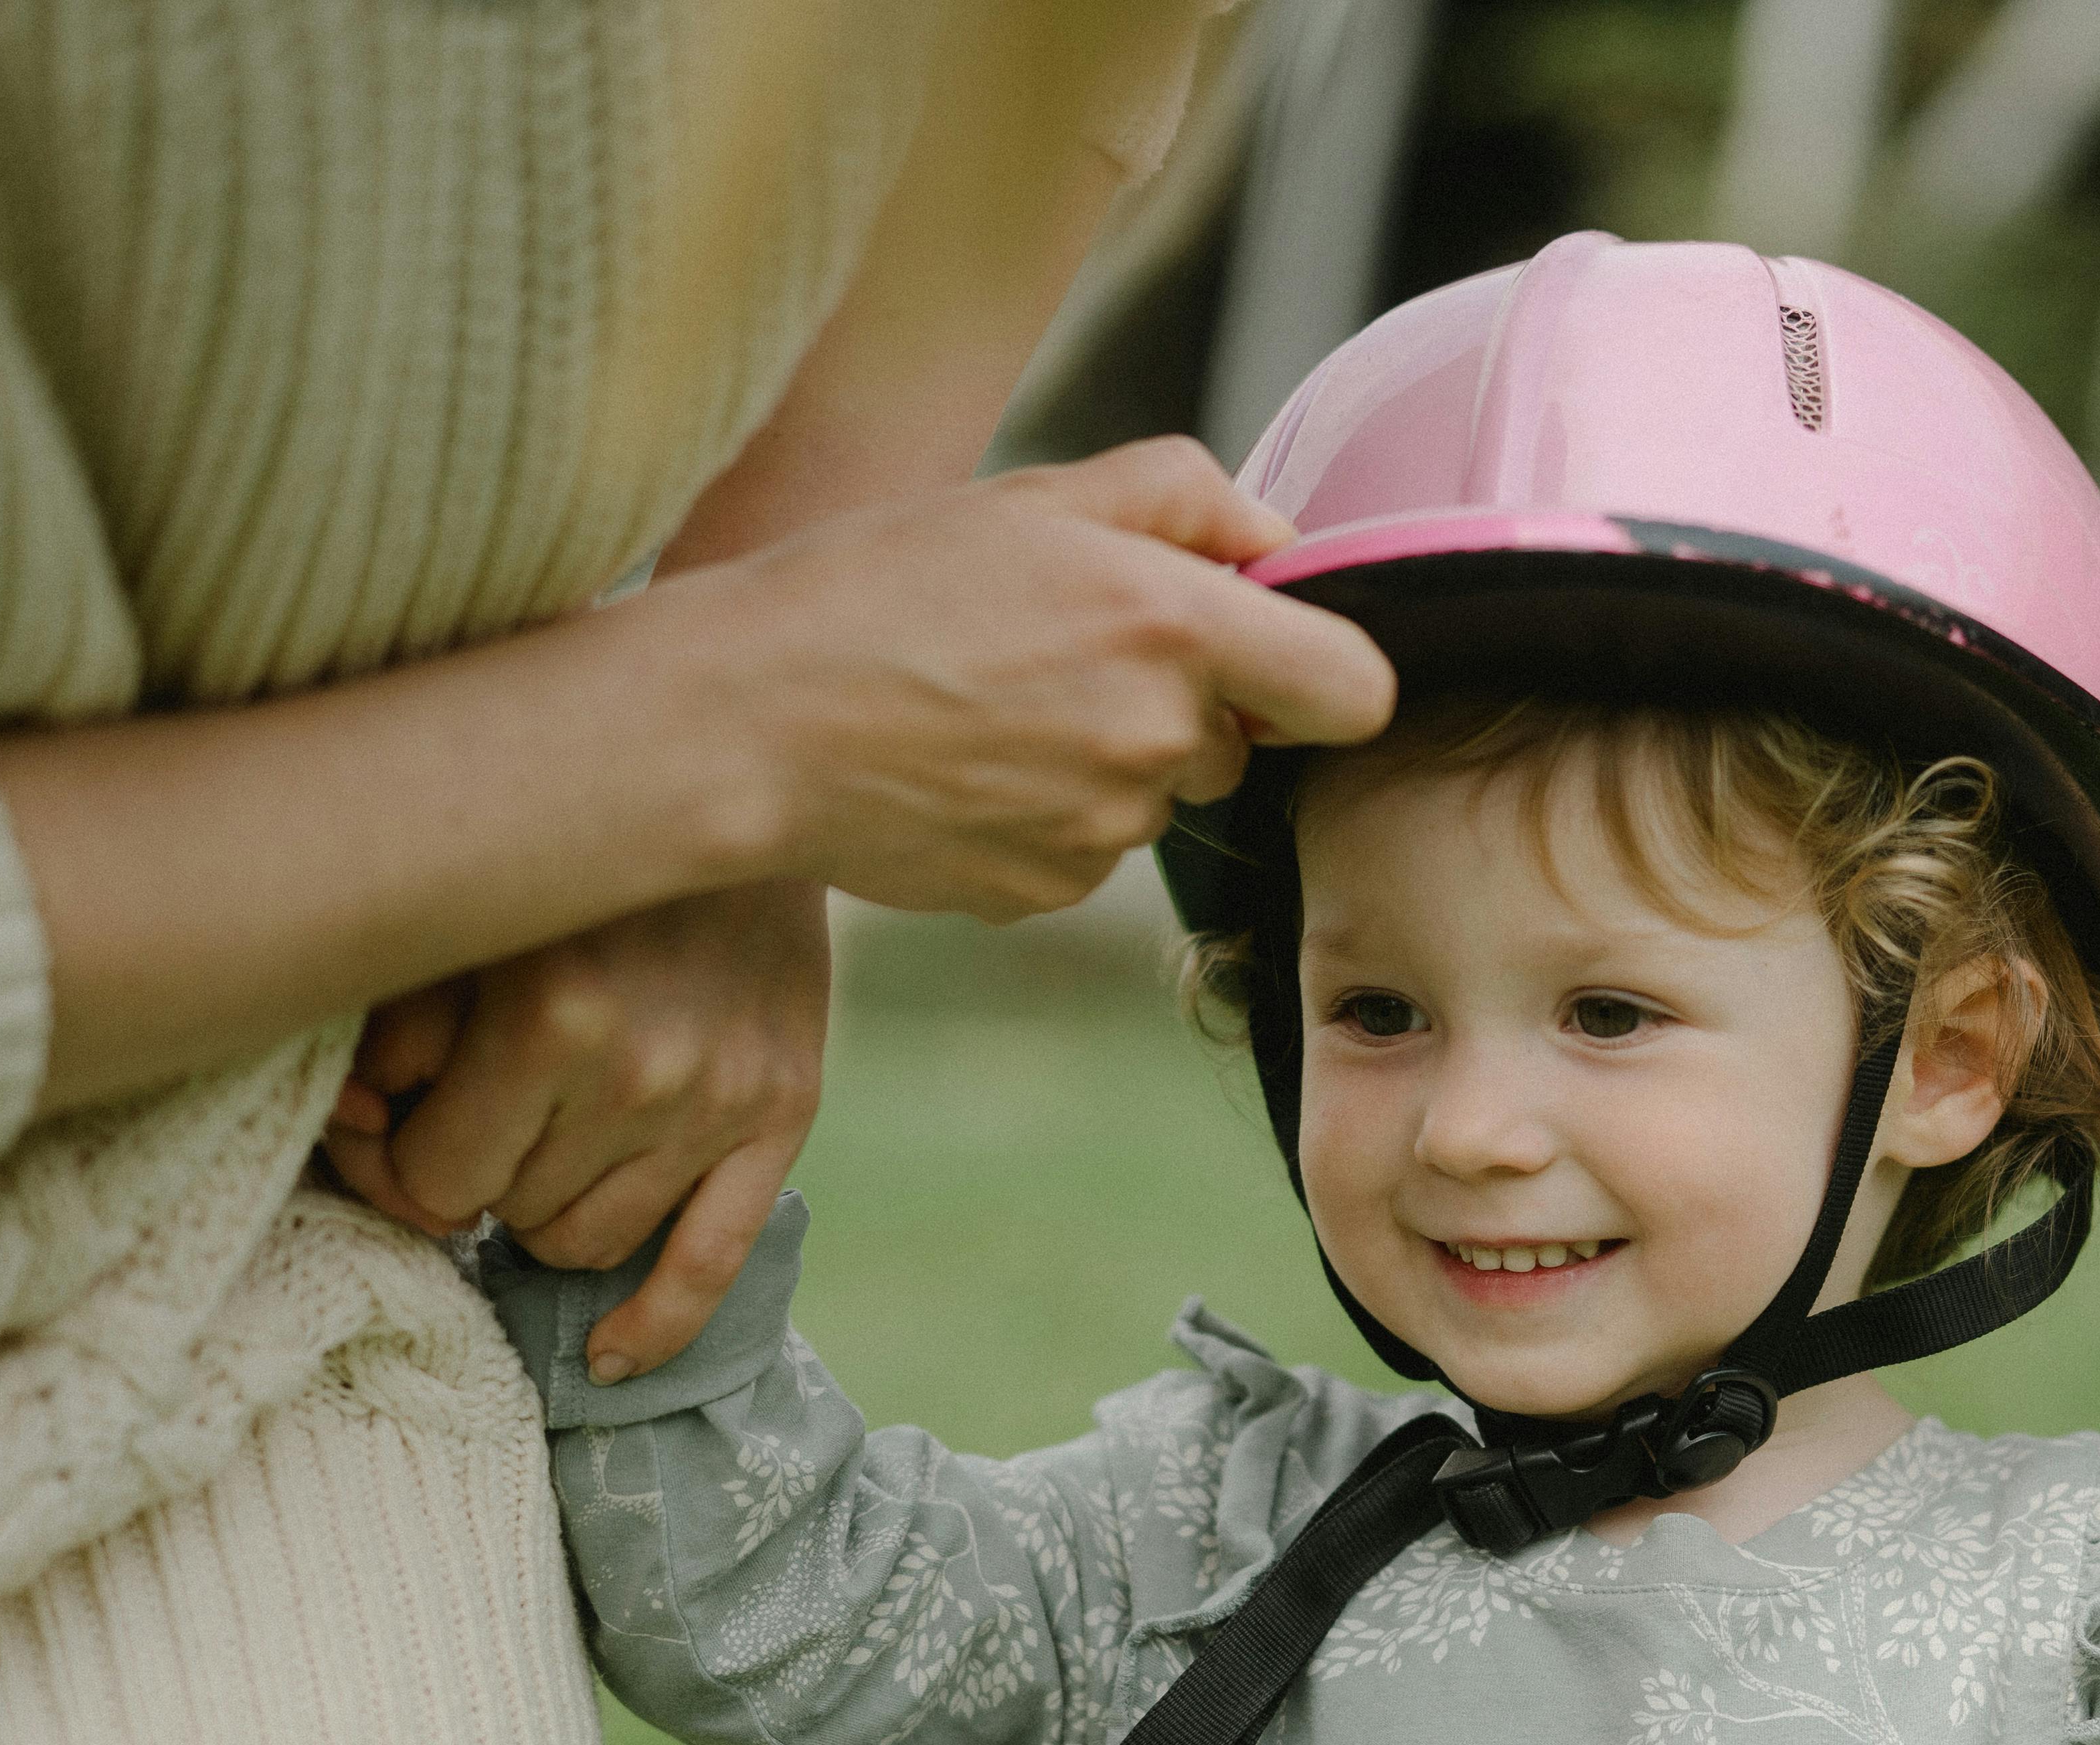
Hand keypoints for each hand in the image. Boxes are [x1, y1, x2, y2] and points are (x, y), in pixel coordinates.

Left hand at [321, 881, 828, 1380]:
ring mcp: (719, 1103)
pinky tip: (610, 1359)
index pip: (436, 1180)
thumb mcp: (463, 921)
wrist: (743, 784)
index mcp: (549, 1019)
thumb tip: (363, 1136)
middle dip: (477, 1179)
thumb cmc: (575, 858)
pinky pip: (713, 1263)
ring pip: (589, 1243)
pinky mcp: (783, 1115)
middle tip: (472, 1120)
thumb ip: (393, 1032)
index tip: (393, 1134)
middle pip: (509, 1213)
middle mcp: (641, 1075)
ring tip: (541, 1148)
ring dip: (547, 1216)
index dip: (398, 1168)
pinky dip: (655, 1326)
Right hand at [648, 435, 1396, 921]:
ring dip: (1103, 756)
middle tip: (1058, 653)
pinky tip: (961, 767)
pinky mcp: (1049, 893)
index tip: (1272, 658)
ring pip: (1155, 795)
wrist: (745, 720)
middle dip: (1181, 705)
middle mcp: (1156, 740)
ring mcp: (1104, 831)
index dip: (1324, 674)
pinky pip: (1087, 851)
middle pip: (1238, 744)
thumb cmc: (881, 587)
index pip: (1353, 690)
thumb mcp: (1036, 497)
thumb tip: (1275, 537)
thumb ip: (1184, 497)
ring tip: (988, 706)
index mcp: (1173, 627)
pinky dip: (1044, 814)